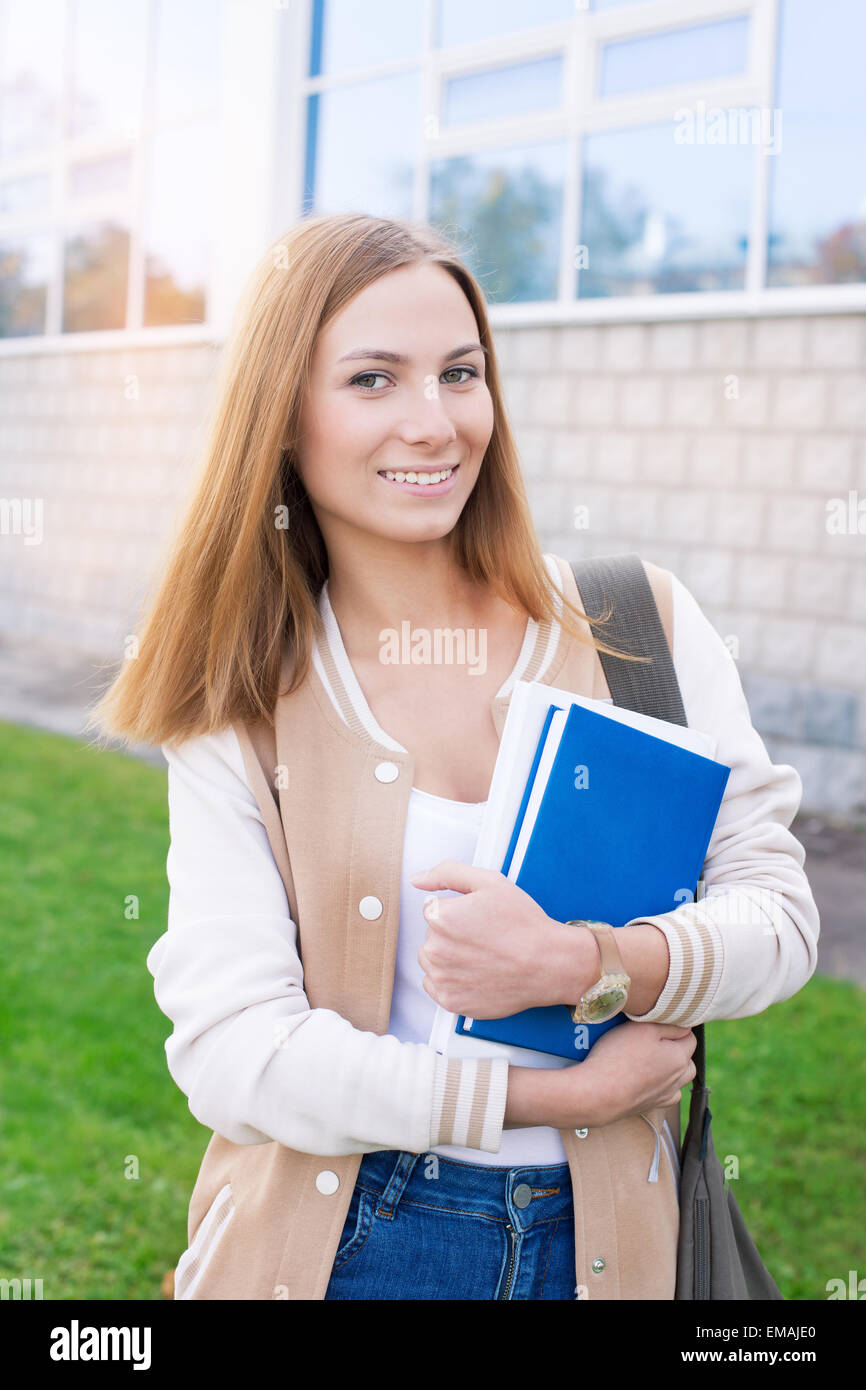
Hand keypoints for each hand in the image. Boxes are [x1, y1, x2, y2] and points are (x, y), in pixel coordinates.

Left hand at [410, 860, 584, 1017]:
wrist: (548, 963)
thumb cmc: (523, 923)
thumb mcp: (489, 882)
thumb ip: (447, 873)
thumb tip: (417, 879)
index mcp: (440, 917)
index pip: (433, 910)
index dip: (459, 912)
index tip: (480, 920)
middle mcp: (435, 949)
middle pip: (432, 936)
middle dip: (452, 934)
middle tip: (485, 938)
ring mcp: (442, 978)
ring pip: (432, 960)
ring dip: (449, 957)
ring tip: (481, 956)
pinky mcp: (451, 1001)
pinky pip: (436, 986)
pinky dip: (451, 981)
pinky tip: (475, 974)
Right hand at [560, 1021, 696, 1128]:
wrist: (598, 1093)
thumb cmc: (619, 1056)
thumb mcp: (643, 1028)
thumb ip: (669, 1026)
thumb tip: (685, 1027)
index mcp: (679, 1058)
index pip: (690, 1037)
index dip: (676, 1027)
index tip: (659, 1023)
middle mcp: (677, 1079)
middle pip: (687, 1060)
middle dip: (677, 1049)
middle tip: (655, 1040)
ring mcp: (664, 1095)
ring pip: (678, 1079)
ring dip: (671, 1069)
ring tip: (650, 1059)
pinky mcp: (650, 1106)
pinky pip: (665, 1094)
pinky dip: (660, 1086)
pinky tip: (645, 1078)